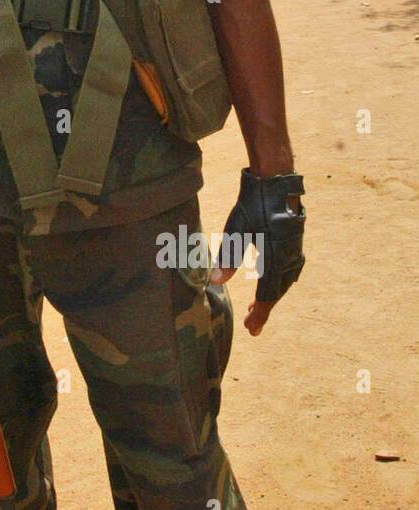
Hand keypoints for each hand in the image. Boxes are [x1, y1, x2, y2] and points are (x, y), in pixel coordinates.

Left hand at [211, 168, 304, 336]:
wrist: (276, 179)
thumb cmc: (254, 203)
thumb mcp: (236, 229)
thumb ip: (228, 257)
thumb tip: (215, 282)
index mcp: (275, 257)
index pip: (266, 294)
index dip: (259, 314)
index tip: (251, 330)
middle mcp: (289, 257)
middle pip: (277, 291)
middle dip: (264, 308)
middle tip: (250, 322)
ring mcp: (295, 249)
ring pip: (285, 281)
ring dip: (271, 295)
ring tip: (256, 306)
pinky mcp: (295, 241)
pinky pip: (290, 269)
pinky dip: (280, 281)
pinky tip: (273, 281)